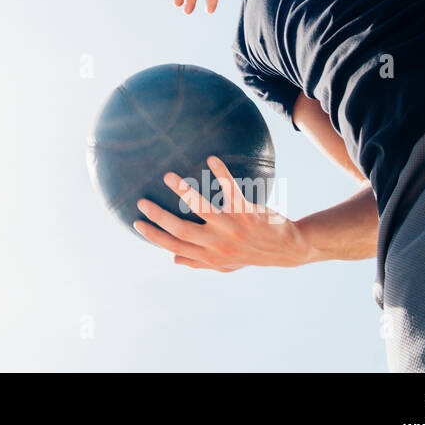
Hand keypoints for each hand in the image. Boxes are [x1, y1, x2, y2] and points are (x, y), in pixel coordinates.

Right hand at [133, 156, 312, 269]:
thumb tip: (173, 259)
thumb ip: (199, 262)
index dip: (155, 237)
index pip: (175, 247)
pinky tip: (211, 159)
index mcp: (209, 256)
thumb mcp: (226, 265)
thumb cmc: (252, 254)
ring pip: (203, 209)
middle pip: (182, 230)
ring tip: (169, 177)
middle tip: (141, 201)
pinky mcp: (247, 212)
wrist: (288, 250)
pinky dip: (222, 174)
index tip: (136, 224)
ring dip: (185, 192)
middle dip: (159, 217)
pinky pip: (232, 190)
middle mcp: (218, 244)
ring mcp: (232, 228)